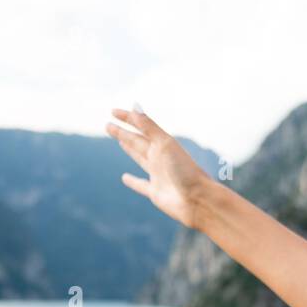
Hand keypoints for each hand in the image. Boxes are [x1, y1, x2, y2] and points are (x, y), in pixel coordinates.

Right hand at [106, 107, 215, 230]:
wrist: (198, 200)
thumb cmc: (184, 170)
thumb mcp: (165, 145)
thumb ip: (149, 127)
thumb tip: (134, 107)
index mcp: (163, 144)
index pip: (141, 127)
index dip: (127, 119)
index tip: (112, 111)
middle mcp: (160, 158)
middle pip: (137, 142)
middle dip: (123, 133)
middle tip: (108, 126)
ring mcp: (158, 175)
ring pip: (139, 159)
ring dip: (129, 149)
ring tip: (120, 142)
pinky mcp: (155, 193)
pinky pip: (141, 185)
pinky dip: (133, 182)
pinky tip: (125, 178)